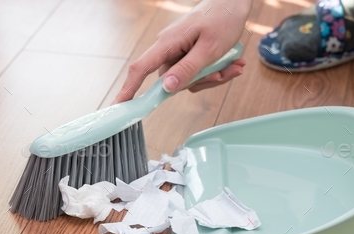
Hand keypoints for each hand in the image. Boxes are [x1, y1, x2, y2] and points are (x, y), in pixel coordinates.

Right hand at [114, 0, 251, 102]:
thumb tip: (166, 88)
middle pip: (174, 81)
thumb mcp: (209, 49)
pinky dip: (216, 71)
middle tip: (222, 74)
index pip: (141, 69)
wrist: (234, 3)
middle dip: (201, 81)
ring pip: (189, 80)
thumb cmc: (222, 20)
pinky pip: (197, 73)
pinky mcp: (188, 54)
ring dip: (213, 77)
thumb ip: (187, 70)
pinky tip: (231, 63)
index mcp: (167, 43)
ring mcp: (178, 52)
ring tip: (233, 65)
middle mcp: (168, 48)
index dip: (129, 88)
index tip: (120, 104)